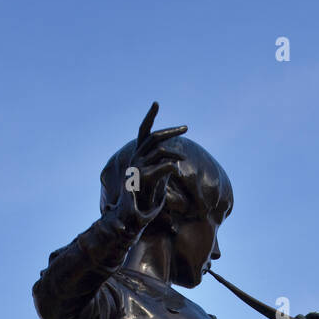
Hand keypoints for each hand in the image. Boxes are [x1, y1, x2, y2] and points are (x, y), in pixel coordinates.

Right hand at [115, 101, 187, 234]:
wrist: (131, 216)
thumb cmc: (145, 197)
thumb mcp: (156, 178)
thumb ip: (162, 166)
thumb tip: (174, 160)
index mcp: (138, 155)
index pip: (143, 131)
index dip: (149, 117)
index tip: (156, 103)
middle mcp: (136, 157)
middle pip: (154, 137)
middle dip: (171, 131)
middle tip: (186, 128)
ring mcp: (138, 167)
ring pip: (159, 151)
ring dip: (174, 152)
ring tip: (185, 158)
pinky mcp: (142, 179)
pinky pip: (160, 168)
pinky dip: (170, 166)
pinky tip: (177, 169)